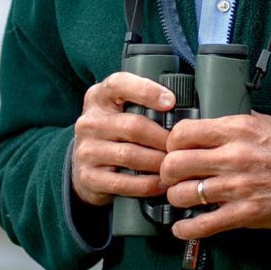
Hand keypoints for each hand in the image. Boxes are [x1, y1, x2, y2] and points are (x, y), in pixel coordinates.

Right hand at [71, 72, 175, 206]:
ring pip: (130, 155)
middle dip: (162, 138)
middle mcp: (88, 121)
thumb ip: (143, 103)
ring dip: (158, 163)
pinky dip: (148, 184)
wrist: (85, 166)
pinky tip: (162, 183)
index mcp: (99, 97)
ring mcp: (86, 150)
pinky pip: (124, 182)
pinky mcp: (88, 176)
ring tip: (175, 165)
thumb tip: (185, 108)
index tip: (171, 101)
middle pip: (133, 126)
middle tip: (181, 146)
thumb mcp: (120, 109)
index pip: (119, 84)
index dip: (146, 91)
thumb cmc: (115, 132)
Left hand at [159, 112, 270, 239]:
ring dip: (176, 200)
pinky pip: (203, 225)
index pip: (183, 132)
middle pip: (174, 164)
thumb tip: (210, 127)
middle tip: (171, 176)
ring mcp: (237, 186)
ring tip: (181, 199)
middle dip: (167, 172)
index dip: (171, 143)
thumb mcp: (265, 123)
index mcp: (236, 129)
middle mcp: (232, 156)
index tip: (173, 150)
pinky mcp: (245, 213)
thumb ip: (235, 125)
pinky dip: (186, 229)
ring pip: (183, 195)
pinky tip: (183, 228)